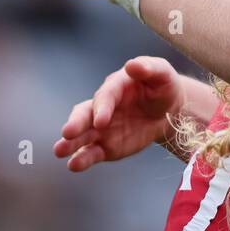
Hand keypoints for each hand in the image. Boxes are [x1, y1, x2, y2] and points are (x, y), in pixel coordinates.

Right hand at [54, 57, 186, 171]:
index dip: (102, 108)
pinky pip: (92, 153)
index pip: (105, 97)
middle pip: (84, 114)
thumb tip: (133, 65)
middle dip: (76, 124)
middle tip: (67, 133)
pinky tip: (73, 165)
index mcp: (114, 88)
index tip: (101, 121)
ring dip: (70, 143)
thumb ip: (149, 69)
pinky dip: (82, 159)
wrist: (169, 111)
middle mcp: (102, 108)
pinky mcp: (106, 146)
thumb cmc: (163, 87)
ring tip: (59, 151)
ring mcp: (101, 129)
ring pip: (82, 136)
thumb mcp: (161, 73)